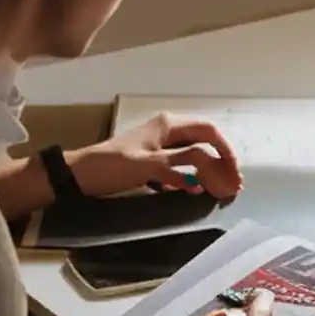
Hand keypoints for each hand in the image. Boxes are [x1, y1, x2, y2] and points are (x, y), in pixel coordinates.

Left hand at [68, 112, 242, 198]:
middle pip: (205, 142)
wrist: (80, 175)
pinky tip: (194, 190)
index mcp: (169, 125)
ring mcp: (161, 145)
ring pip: (194, 155)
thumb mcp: (150, 164)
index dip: (226, 151)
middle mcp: (168, 131)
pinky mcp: (153, 159)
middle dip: (221, 162)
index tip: (234, 172)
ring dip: (208, 170)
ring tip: (220, 188)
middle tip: (233, 184)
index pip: (209, 132)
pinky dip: (191, 176)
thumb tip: (211, 172)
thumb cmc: (112, 166)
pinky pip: (181, 165)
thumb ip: (182, 165)